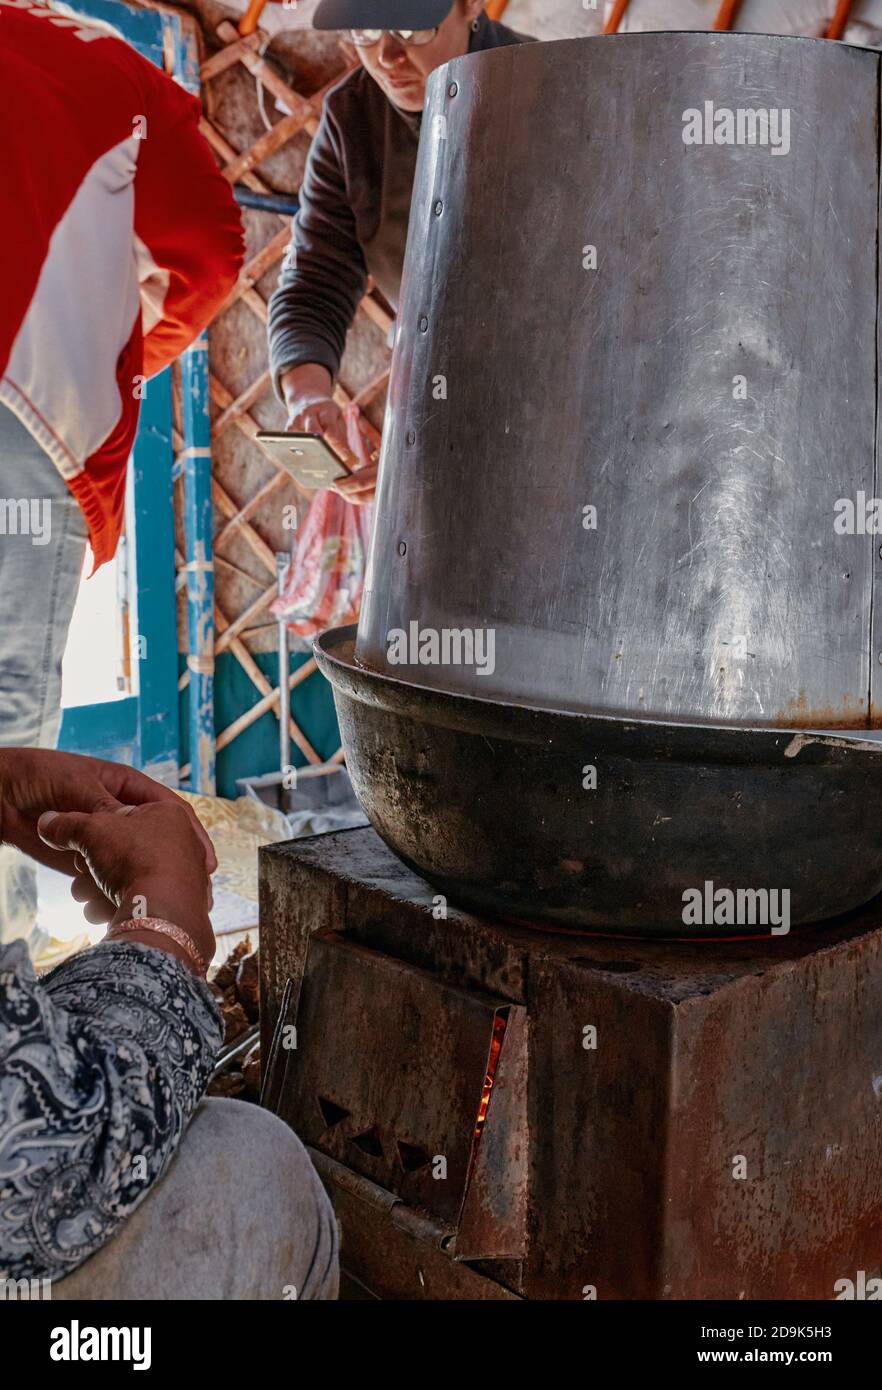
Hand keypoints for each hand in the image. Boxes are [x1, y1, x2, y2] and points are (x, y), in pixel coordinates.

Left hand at [0, 747, 215, 915]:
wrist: (0, 795)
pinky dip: (108, 890)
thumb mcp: (80, 787)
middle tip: (196, 892)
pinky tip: (116, 904)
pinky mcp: (83, 858)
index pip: (167, 808)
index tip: (206, 861)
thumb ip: (107, 808)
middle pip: (157, 840)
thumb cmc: (40, 778)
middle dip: (176, 866)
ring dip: (141, 881)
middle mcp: (119, 812)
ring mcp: (103, 837)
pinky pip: (103, 877)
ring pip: (132, 863)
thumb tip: (131, 828)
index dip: (191, 834)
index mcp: (125, 786)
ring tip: (161, 902)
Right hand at [38, 800, 214, 972]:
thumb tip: (48, 822)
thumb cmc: (135, 859)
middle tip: (80, 873)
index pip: (125, 813)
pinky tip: (100, 914)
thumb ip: (67, 824)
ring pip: (131, 877)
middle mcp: (183, 842)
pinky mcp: (179, 905)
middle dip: (95, 864)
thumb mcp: (92, 830)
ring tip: (85, 896)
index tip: (82, 840)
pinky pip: (143, 901)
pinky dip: (119, 906)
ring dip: (101, 888)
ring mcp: (184, 875)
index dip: (98, 827)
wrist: (164, 913)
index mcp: (170, 813)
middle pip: (125, 850)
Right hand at [281, 362, 377, 501]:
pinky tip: (304, 468)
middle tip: (329, 467)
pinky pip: (290, 444)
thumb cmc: (327, 415)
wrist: (307, 398)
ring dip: (306, 456)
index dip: (338, 446)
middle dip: (321, 451)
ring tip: (315, 472)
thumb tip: (350, 462)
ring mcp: (295, 421)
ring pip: (299, 441)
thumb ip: (342, 438)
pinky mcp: (286, 430)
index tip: (345, 459)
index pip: (331, 430)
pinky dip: (297, 456)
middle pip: (313, 434)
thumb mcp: (338, 419)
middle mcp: (308, 414)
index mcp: (325, 410)